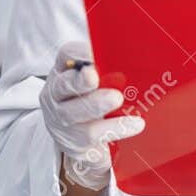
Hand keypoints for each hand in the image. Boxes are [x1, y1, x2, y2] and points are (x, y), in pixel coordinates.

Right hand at [38, 41, 144, 190]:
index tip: (94, 52)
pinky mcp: (75, 143)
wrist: (77, 140)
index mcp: (63, 72)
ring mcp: (62, 121)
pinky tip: (135, 124)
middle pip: (63, 86)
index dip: (79, 53)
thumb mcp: (96, 81)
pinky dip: (114, 128)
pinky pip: (92, 136)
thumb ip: (110, 69)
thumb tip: (139, 54)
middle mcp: (56, 95)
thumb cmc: (90, 101)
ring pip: (73, 114)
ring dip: (95, 105)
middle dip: (78, 81)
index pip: (67, 55)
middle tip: (94, 76)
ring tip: (117, 99)